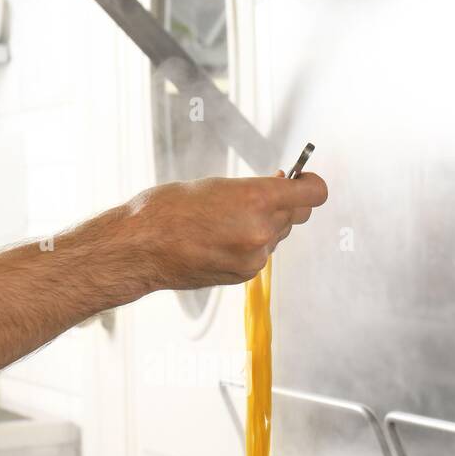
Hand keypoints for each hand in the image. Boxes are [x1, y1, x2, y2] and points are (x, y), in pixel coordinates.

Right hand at [121, 171, 327, 289]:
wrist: (141, 247)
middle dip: (284, 204)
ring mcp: (255, 258)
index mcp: (258, 200)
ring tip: (227, 220)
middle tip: (263, 196)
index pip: (313, 194)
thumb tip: (282, 191)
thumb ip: (256, 191)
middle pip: (297, 215)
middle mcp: (262, 231)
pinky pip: (260, 254)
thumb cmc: (169, 209)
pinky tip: (221, 239)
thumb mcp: (217, 185)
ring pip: (277, 235)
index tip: (302, 181)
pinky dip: (249, 245)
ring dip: (264, 226)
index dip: (310, 185)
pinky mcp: (244, 275)